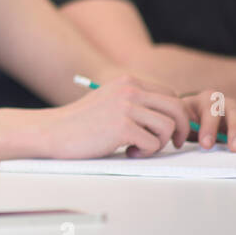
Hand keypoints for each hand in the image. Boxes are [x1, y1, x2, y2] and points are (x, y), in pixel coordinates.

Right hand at [41, 74, 191, 158]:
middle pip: (177, 108)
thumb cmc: (81, 123)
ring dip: (159, 143)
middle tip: (175, 144)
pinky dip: (145, 152)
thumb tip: (172, 117)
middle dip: (183, 129)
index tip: (172, 131)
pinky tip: (128, 152)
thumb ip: (136, 103)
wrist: (52, 131)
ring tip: (139, 147)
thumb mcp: (110, 102)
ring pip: (169, 127)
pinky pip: (153, 144)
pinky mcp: (122, 127)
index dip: (177, 115)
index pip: (170, 94)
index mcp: (127, 82)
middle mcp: (129, 90)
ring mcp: (126, 107)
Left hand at [181, 88, 235, 150]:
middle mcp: (226, 103)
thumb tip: (177, 140)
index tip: (206, 145)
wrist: (194, 119)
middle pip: (234, 111)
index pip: (210, 109)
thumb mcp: (181, 121)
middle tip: (235, 148)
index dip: (208, 127)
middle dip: (235, 130)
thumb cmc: (188, 121)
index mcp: (205, 100)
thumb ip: (180, 127)